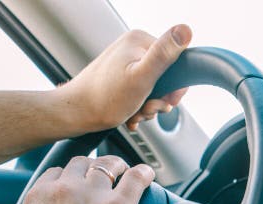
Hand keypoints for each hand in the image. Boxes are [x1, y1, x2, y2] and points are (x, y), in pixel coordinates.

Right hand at [7, 156, 154, 203]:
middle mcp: (65, 191)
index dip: (69, 178)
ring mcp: (93, 197)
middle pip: (81, 165)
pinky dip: (143, 174)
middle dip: (92, 169)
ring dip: (117, 168)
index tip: (78, 185)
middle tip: (103, 179)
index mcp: (39, 199)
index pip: (56, 174)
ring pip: (107, 166)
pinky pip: (136, 178)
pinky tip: (148, 174)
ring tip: (125, 173)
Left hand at [49, 25, 191, 134]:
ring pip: (153, 88)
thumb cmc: (105, 99)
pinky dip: (138, 107)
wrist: (76, 113)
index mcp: (140, 41)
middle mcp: (133, 47)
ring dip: (148, 106)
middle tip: (146, 109)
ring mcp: (125, 61)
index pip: (175, 62)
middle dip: (159, 100)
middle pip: (164, 77)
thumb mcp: (141, 78)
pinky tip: (130, 115)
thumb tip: (186, 30)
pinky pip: (140, 91)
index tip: (165, 102)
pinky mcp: (120, 75)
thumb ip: (164, 55)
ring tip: (136, 113)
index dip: (175, 88)